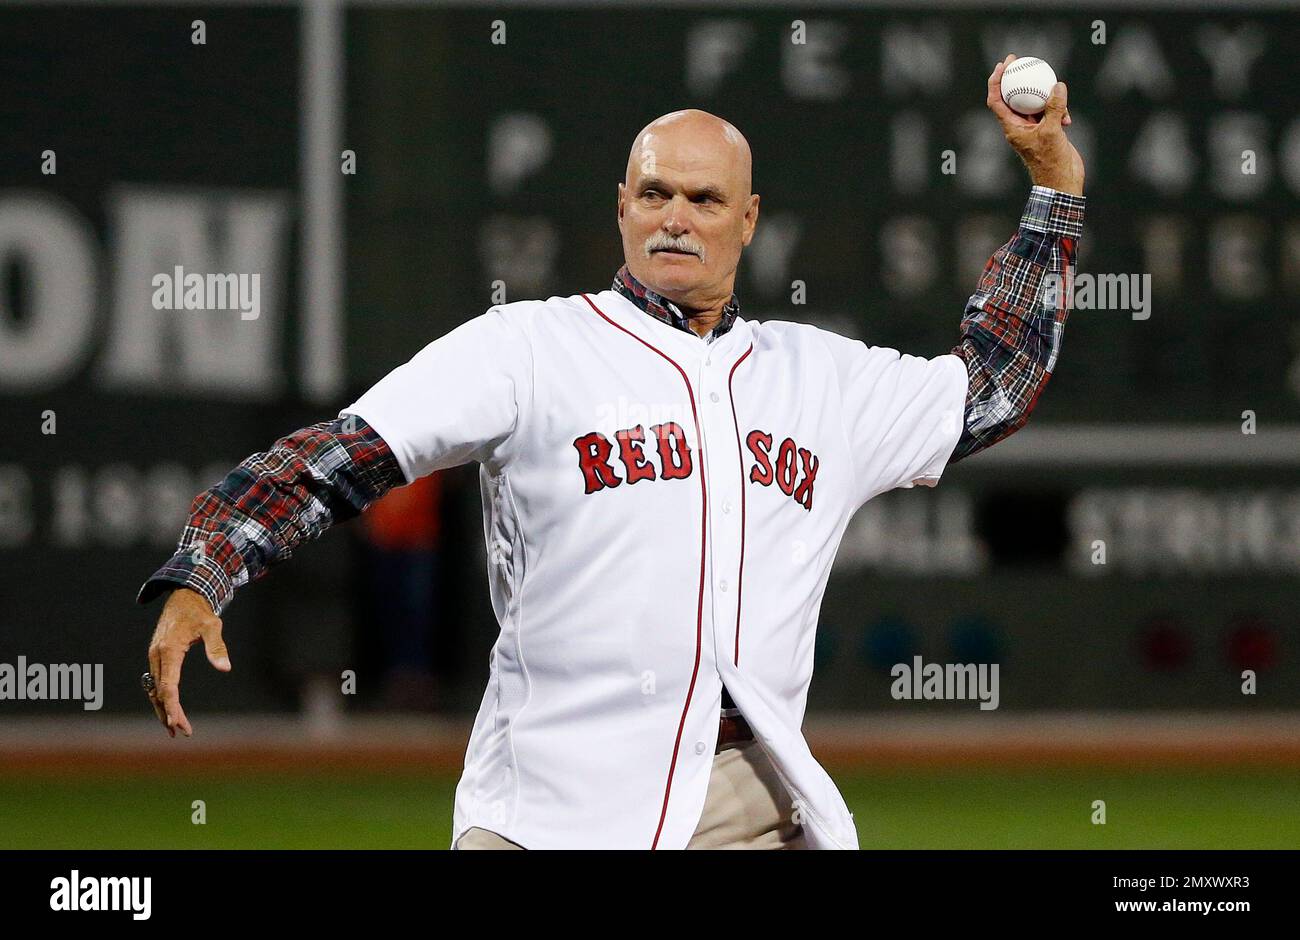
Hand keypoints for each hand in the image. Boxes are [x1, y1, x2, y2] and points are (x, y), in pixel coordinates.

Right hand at [145, 587, 230, 736]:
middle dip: (169, 713)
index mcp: (168, 650)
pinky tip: (168, 710)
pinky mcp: (157, 657)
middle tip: (183, 732)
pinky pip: (157, 682)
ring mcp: (154, 657)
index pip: (168, 686)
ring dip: (163, 709)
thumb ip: (217, 647)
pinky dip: (161, 698)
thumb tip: (225, 668)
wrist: (184, 596)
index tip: (177, 723)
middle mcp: (156, 656)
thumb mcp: (212, 626)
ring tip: (174, 728)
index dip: (172, 706)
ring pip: (155, 689)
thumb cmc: (200, 612)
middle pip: (160, 692)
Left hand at [986, 54, 1084, 195]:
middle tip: (1021, 59)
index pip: (996, 100)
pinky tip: (1067, 117)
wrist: (1061, 182)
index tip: (1003, 65)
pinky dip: (1058, 111)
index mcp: (1011, 128)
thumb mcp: (1052, 131)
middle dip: (1015, 78)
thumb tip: (1057, 85)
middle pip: (1012, 97)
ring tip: (1054, 86)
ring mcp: (1032, 129)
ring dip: (1044, 96)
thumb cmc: (1051, 162)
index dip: (995, 81)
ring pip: (1033, 104)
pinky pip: (1049, 113)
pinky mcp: (1046, 132)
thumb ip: (1053, 108)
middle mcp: (1018, 127)